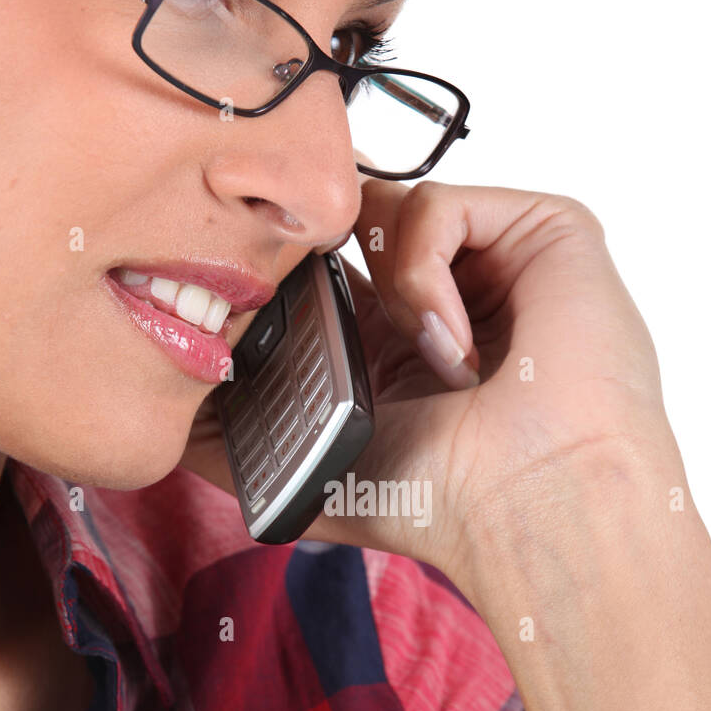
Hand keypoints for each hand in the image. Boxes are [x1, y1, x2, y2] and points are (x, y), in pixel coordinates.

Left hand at [181, 180, 677, 593]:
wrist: (529, 507)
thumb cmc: (443, 504)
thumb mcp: (314, 470)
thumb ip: (237, 443)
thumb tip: (165, 424)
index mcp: (403, 341)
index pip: (329, 267)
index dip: (287, 272)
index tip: (249, 284)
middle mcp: (451, 294)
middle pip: (355, 220)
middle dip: (317, 253)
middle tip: (303, 292)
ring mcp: (500, 259)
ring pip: (392, 206)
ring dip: (388, 287)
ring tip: (430, 362)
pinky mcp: (545, 230)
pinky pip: (440, 204)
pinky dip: (425, 271)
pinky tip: (455, 344)